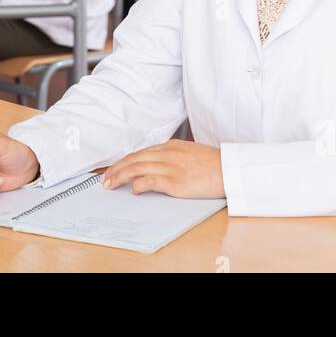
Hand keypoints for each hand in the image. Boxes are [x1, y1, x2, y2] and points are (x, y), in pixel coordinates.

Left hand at [102, 139, 224, 197]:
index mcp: (171, 146)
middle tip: (105, 179)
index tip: (114, 169)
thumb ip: (172, 156)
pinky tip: (133, 190)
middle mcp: (168, 154)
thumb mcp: (190, 152)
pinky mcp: (176, 182)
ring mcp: (171, 168)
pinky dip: (139, 184)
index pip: (140, 153)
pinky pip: (151, 181)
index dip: (124, 161)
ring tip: (111, 185)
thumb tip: (156, 165)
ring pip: (138, 168)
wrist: (230, 170)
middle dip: (116, 169)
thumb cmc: (213, 164)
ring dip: (121, 176)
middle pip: (134, 159)